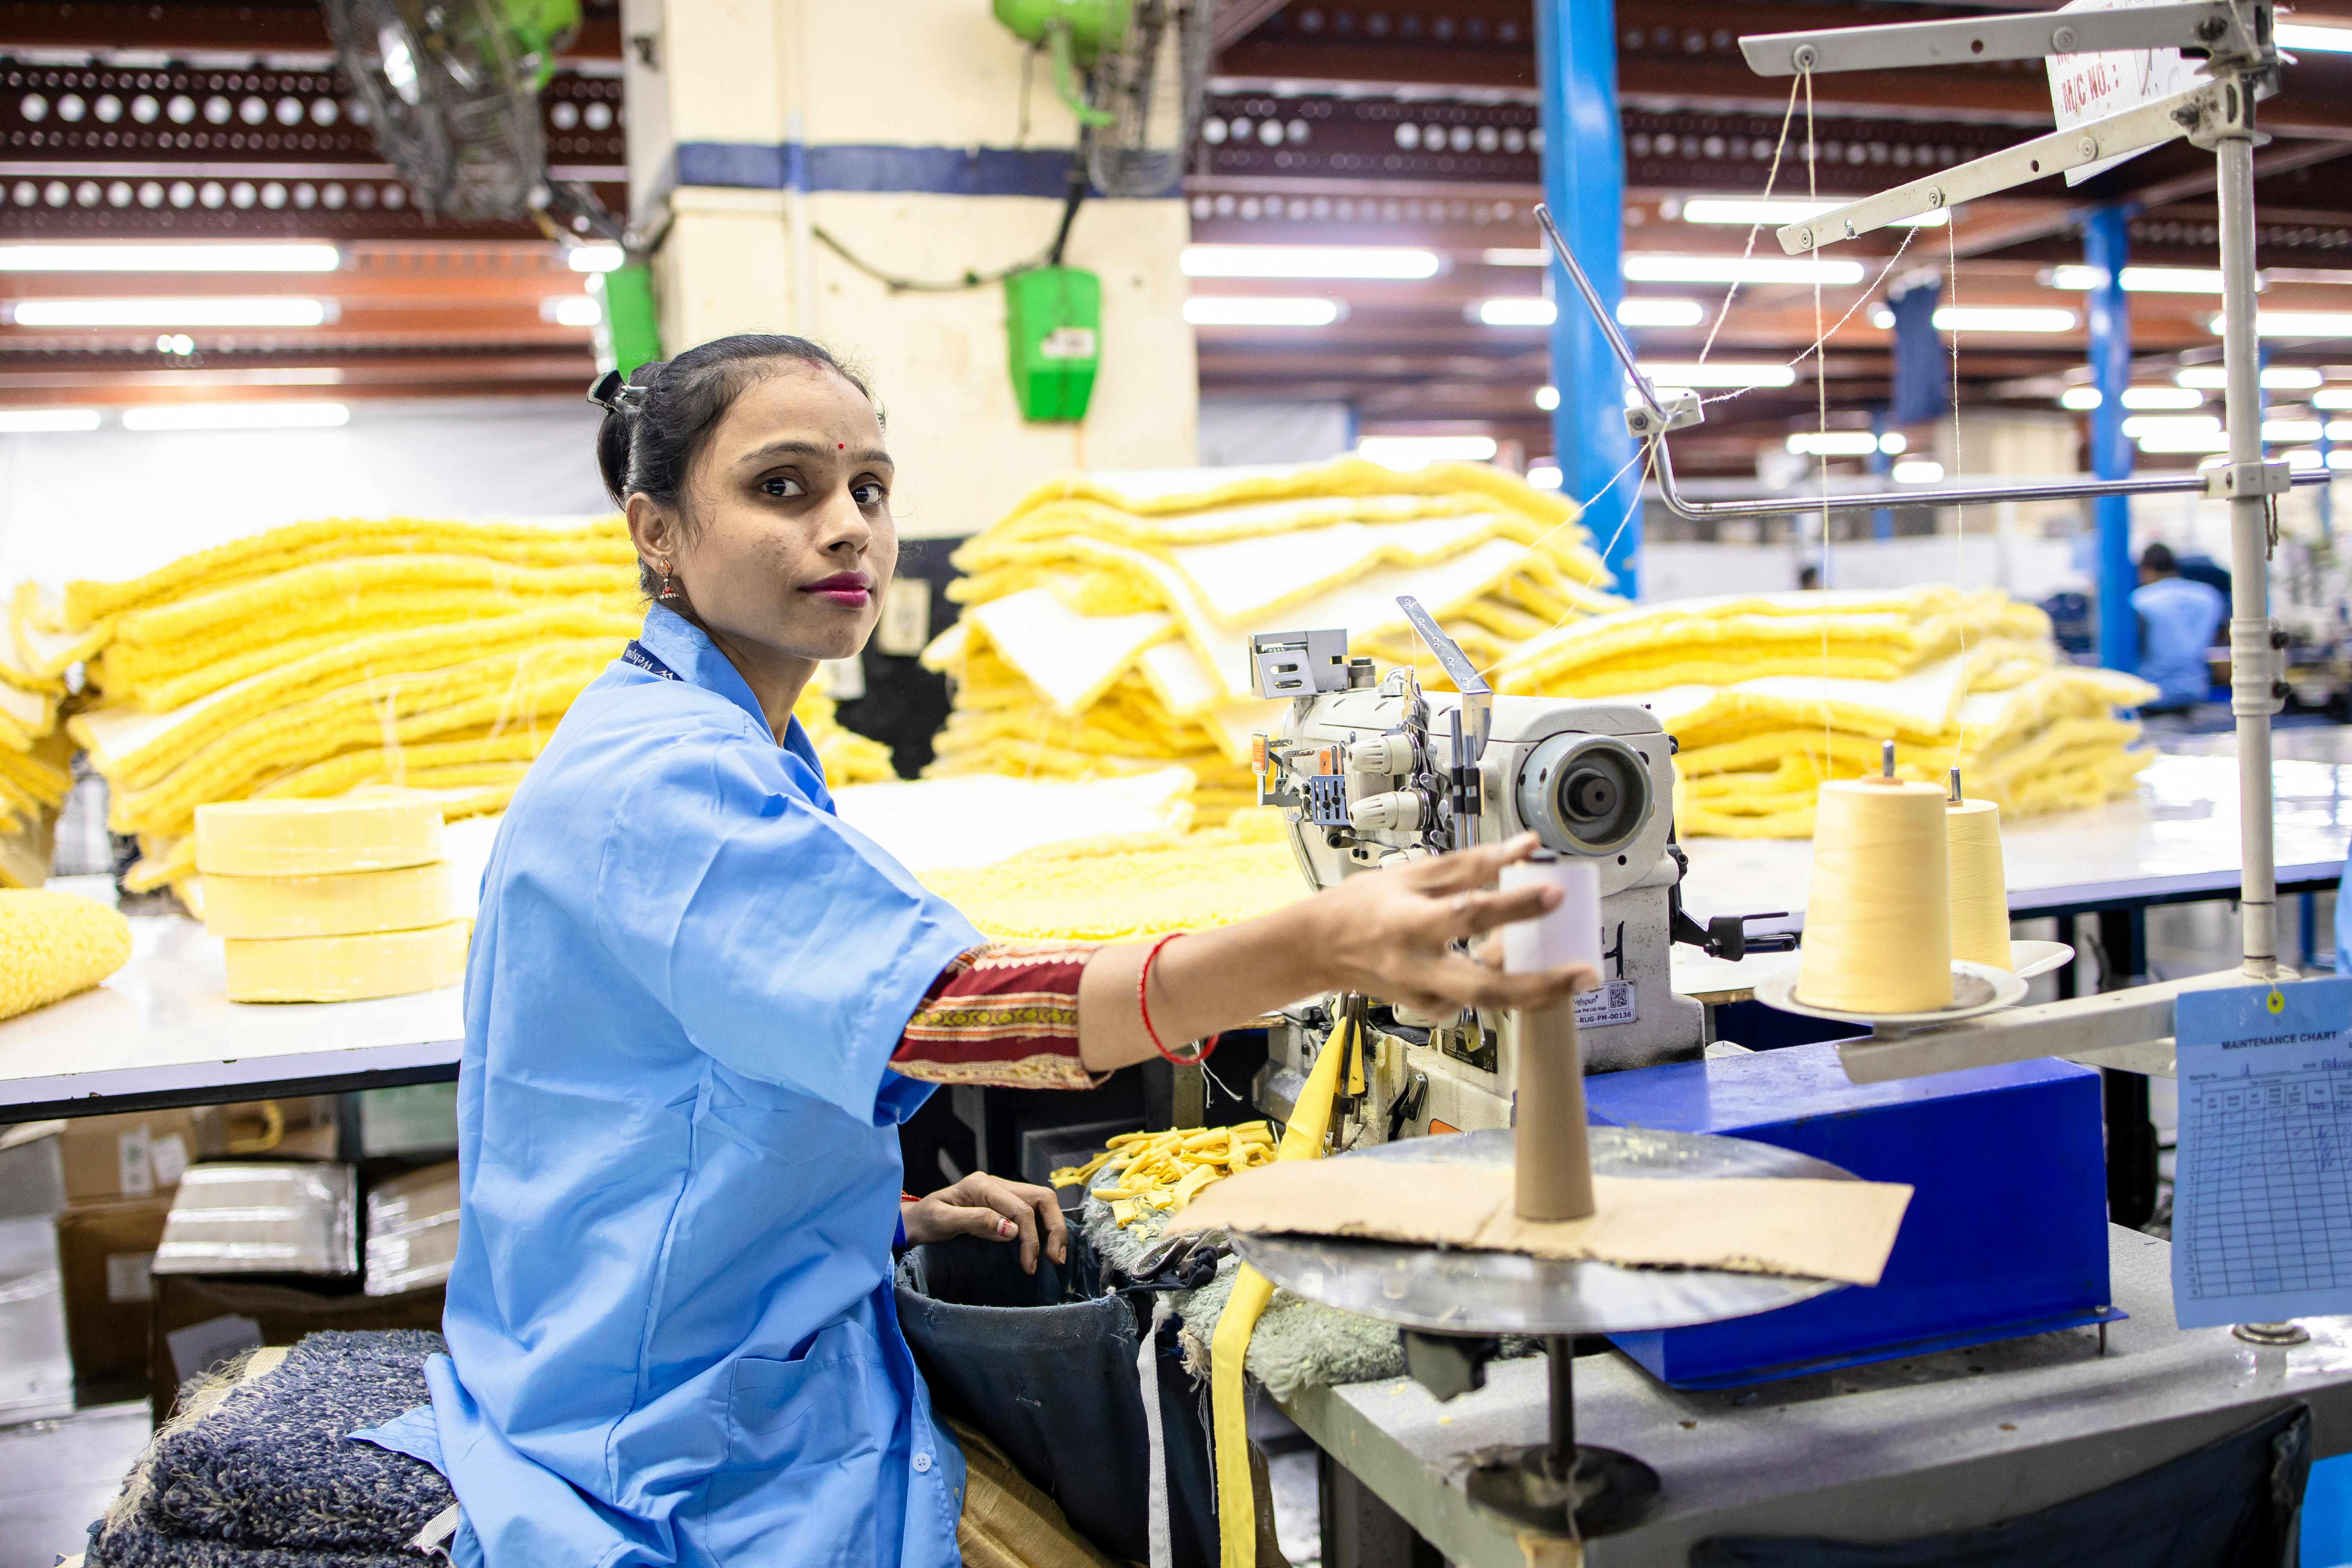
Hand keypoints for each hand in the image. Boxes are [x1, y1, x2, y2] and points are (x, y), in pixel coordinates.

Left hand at [901, 1173, 1068, 1273]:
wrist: (912, 1223)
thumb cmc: (923, 1223)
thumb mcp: (941, 1222)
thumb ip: (975, 1221)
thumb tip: (1012, 1230)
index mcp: (981, 1186)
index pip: (1020, 1208)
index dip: (1030, 1237)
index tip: (1029, 1265)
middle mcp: (996, 1184)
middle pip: (1041, 1198)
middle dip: (1053, 1229)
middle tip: (1055, 1260)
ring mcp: (1001, 1193)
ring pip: (1042, 1202)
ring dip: (1053, 1229)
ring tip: (1055, 1257)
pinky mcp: (1004, 1205)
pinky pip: (1034, 1211)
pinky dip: (1044, 1229)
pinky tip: (1045, 1247)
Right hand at [1308, 833, 1600, 1016]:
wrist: (1320, 948)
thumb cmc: (1366, 904)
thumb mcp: (1415, 874)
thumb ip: (1472, 864)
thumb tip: (1527, 847)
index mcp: (1411, 923)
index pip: (1469, 913)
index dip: (1514, 904)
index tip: (1555, 891)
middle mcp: (1417, 967)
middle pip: (1486, 988)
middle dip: (1542, 985)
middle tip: (1588, 974)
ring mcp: (1423, 995)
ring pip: (1488, 1001)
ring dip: (1534, 988)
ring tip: (1571, 973)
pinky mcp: (1429, 1009)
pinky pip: (1473, 999)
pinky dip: (1496, 983)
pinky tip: (1500, 963)